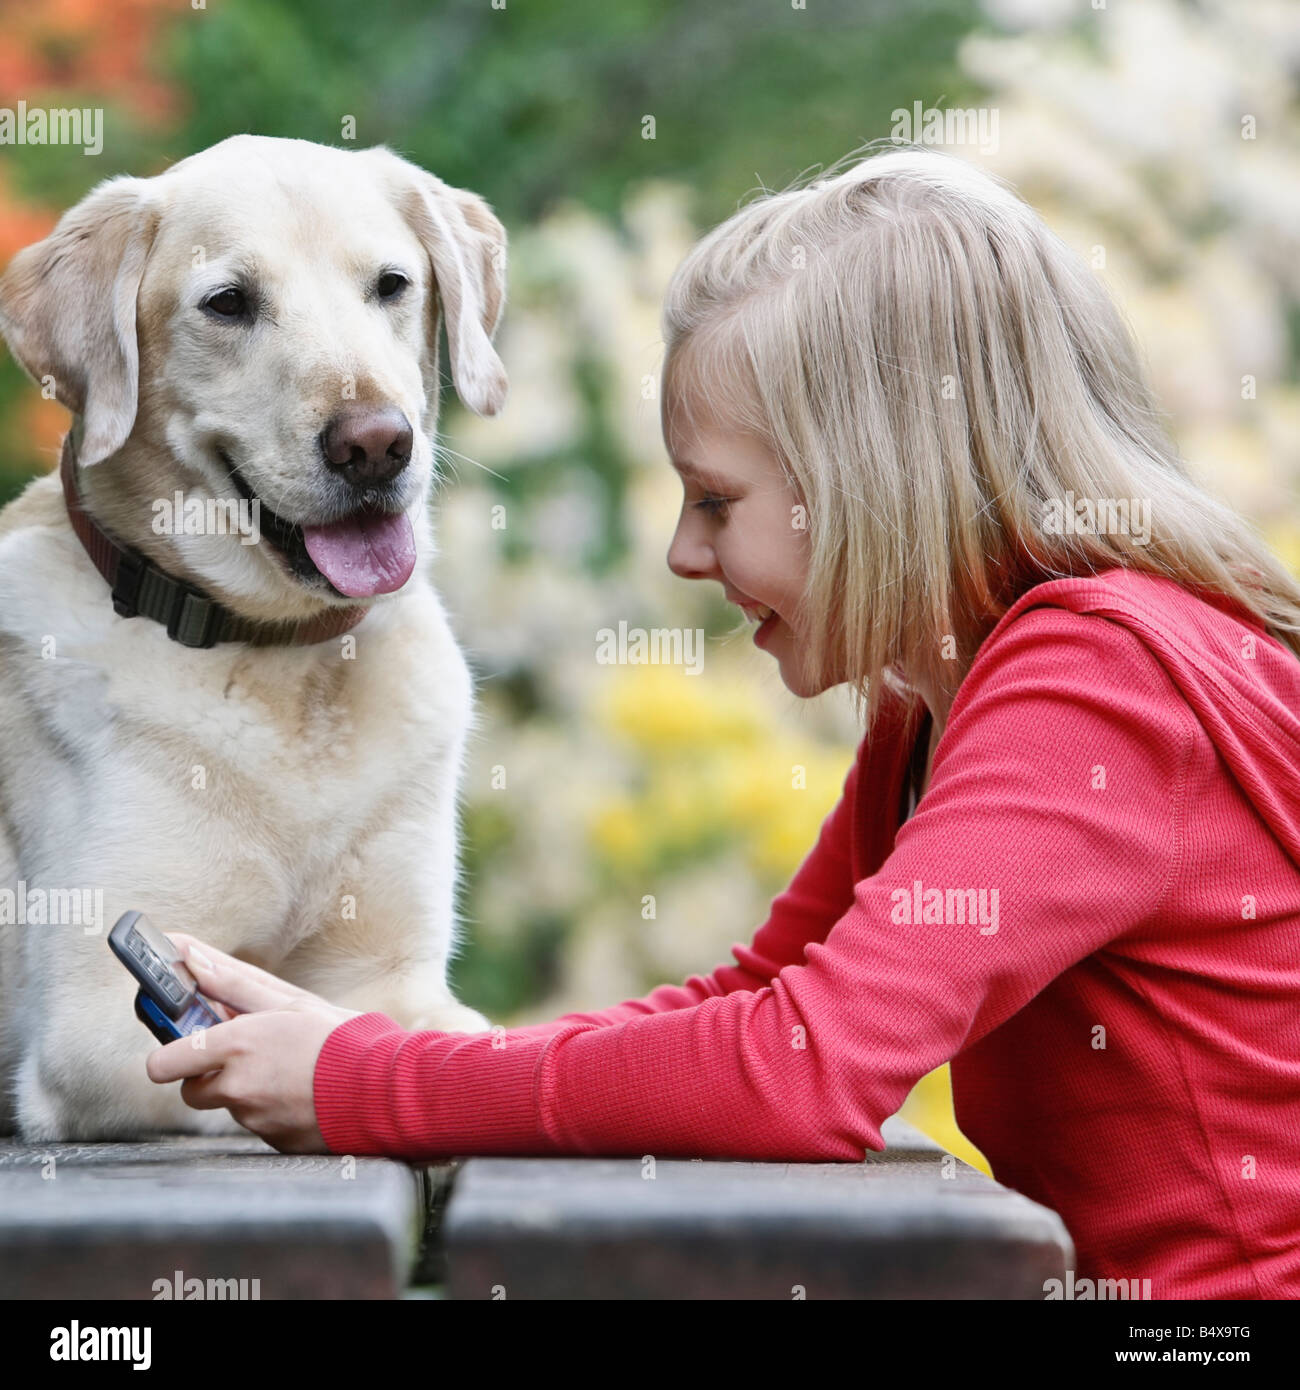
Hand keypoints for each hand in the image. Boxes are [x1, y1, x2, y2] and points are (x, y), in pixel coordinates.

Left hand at [145, 933, 361, 1153]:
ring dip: (248, 1090)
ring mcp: (254, 1120)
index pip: (163, 1062)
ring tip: (290, 1071)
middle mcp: (237, 1087)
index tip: (181, 1044)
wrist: (387, 1089)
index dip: (170, 1054)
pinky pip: (258, 1124)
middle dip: (210, 1073)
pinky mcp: (273, 1143)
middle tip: (244, 1056)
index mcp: (237, 1045)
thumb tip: (191, 959)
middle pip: (191, 1089)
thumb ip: (233, 984)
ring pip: (230, 1105)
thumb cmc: (342, 1038)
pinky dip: (273, 1110)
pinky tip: (302, 1093)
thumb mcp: (290, 1001)